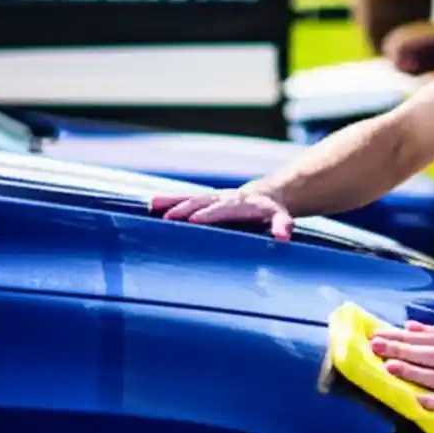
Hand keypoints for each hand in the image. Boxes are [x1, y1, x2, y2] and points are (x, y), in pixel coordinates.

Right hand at [148, 188, 293, 240]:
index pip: (225, 209)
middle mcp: (225, 198)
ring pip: (191, 198)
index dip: (211, 214)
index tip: (195, 220)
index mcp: (243, 204)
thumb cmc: (272, 213)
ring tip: (154, 206)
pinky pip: (184, 198)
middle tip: (169, 218)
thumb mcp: (281, 218)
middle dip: (187, 209)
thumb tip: (282, 237)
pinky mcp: (204, 200)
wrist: (266, 195)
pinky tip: (150, 204)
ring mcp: (213, 198)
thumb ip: (281, 226)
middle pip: (204, 203)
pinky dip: (168, 201)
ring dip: (173, 203)